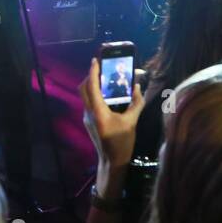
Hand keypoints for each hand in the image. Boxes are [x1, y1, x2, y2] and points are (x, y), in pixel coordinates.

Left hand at [79, 57, 144, 172]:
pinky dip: (96, 95)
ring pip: (85, 96)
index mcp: (98, 111)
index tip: (96, 60)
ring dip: (93, 86)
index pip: (91, 87)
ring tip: (106, 80)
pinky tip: (109, 96)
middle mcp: (89, 112)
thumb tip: (138, 87)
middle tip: (102, 69)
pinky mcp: (89, 121)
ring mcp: (87, 117)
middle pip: (83, 89)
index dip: (93, 72)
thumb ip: (136, 103)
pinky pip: (90, 103)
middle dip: (91, 77)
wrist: (112, 162)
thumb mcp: (132, 122)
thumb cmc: (121, 143)